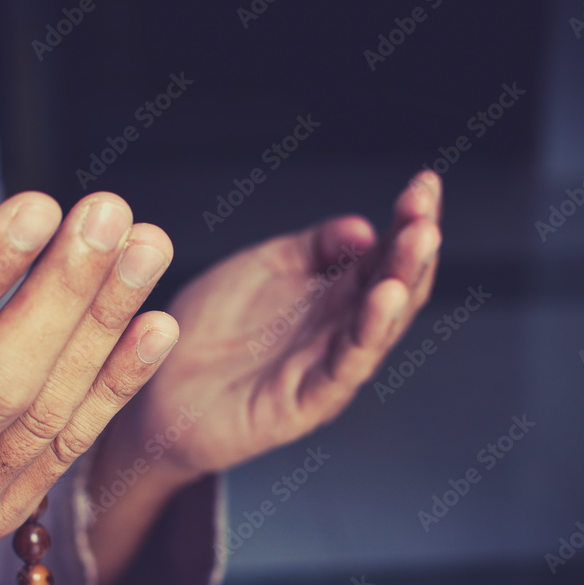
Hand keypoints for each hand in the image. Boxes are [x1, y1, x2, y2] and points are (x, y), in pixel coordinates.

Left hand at [86, 172, 442, 584]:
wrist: (157, 386)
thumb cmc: (210, 328)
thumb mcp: (263, 269)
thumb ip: (313, 247)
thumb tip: (365, 227)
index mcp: (333, 296)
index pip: (385, 254)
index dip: (409, 220)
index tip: (426, 182)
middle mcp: (338, 330)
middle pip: (393, 287)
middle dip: (415, 246)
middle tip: (425, 211)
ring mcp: (325, 367)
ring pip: (379, 326)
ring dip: (403, 281)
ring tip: (419, 241)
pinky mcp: (304, 402)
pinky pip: (343, 366)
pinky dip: (369, 331)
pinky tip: (383, 296)